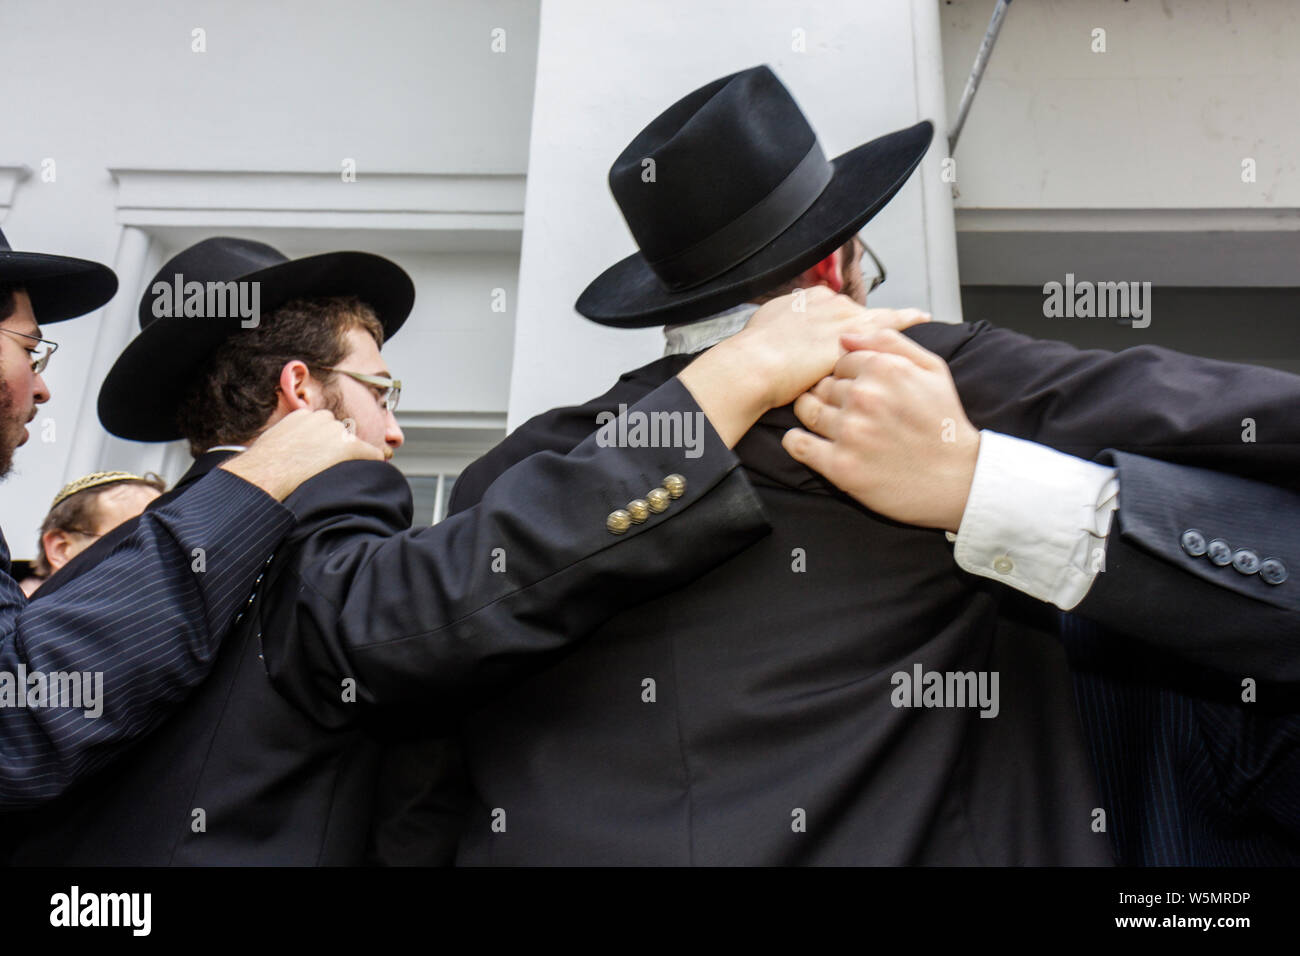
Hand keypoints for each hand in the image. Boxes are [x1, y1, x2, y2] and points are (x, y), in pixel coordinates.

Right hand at [221, 409, 383, 500]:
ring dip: (349, 456)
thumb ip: (288, 440)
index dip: (324, 441)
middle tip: (326, 466)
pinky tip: (376, 466)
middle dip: (336, 447)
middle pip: (339, 432)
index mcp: (302, 416)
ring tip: (338, 472)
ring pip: (352, 442)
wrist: (268, 471)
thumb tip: (290, 452)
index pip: (322, 425)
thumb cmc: (263, 464)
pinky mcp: (348, 446)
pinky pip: (370, 452)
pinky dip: (373, 459)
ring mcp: (336, 432)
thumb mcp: (272, 442)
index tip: (322, 453)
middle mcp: (322, 419)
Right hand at [677, 287, 929, 447]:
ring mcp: (845, 318)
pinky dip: (907, 319)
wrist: (753, 368)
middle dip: (870, 324)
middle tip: (884, 333)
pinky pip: (891, 325)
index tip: (850, 329)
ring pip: (879, 315)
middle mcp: (830, 303)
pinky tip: (921, 318)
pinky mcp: (857, 338)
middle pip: (859, 313)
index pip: (837, 307)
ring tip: (917, 316)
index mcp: (808, 300)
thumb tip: (786, 321)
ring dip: (896, 317)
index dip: (846, 322)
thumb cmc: (754, 356)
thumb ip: (784, 323)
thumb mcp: (765, 326)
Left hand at [781, 328, 980, 531]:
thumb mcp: (932, 369)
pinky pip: (797, 444)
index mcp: (884, 369)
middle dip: (832, 396)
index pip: (840, 361)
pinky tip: (809, 442)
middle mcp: (864, 396)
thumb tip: (845, 336)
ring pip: (806, 410)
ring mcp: (850, 431)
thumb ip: (889, 342)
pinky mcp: (839, 465)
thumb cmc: (944, 425)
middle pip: (823, 385)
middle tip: (851, 413)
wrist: (958, 480)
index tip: (861, 391)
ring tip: (834, 427)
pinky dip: (796, 441)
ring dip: (814, 416)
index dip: (848, 375)